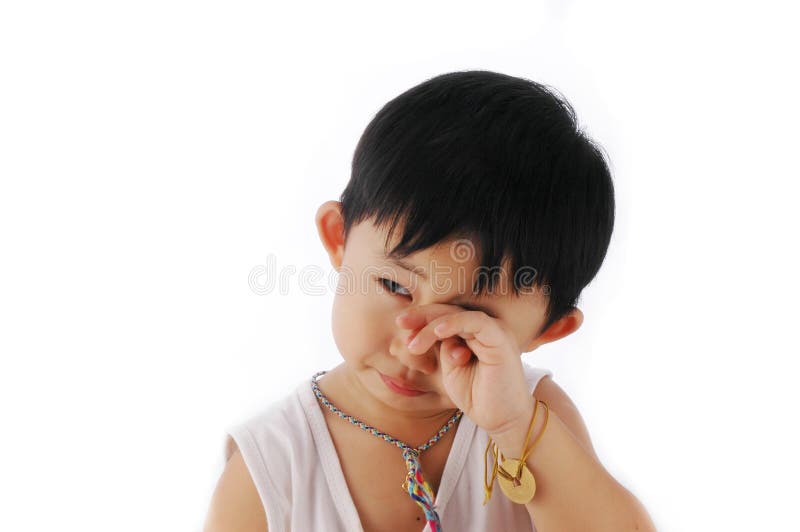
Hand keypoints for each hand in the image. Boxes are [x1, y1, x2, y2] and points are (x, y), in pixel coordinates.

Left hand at [397, 304, 532, 435]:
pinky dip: (455, 324)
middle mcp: (485, 328)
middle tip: (400, 322)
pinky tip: (437, 332)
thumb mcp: (451, 370)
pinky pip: (475, 322)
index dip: (422, 320)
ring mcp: (494, 331)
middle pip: (450, 312)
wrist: (501, 420)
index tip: (401, 327)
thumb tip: (430, 331)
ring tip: (414, 344)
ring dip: (432, 326)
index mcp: (474, 333)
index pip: (445, 317)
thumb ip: (443, 349)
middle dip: (423, 316)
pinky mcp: (500, 339)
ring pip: (458, 315)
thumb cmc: (478, 396)